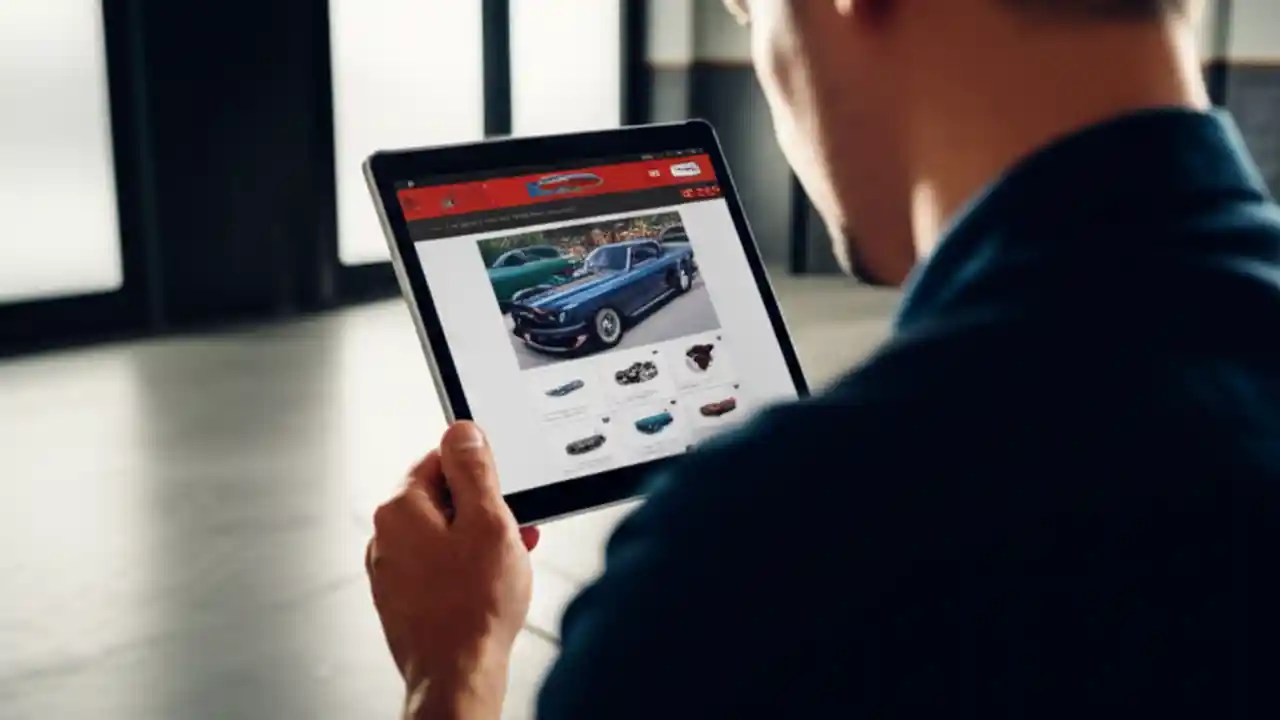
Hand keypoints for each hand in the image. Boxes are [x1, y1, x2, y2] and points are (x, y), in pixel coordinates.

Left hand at [366, 422, 539, 719]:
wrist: (457, 676)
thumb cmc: (474, 606)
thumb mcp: (488, 521)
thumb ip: (474, 469)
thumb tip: (462, 431)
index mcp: (400, 508)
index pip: (438, 458)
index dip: (479, 471)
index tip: (503, 489)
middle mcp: (385, 537)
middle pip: (440, 498)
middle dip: (482, 509)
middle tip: (513, 529)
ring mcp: (391, 572)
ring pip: (442, 535)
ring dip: (478, 540)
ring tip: (510, 560)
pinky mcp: (403, 600)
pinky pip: (438, 567)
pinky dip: (465, 568)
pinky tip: (491, 584)